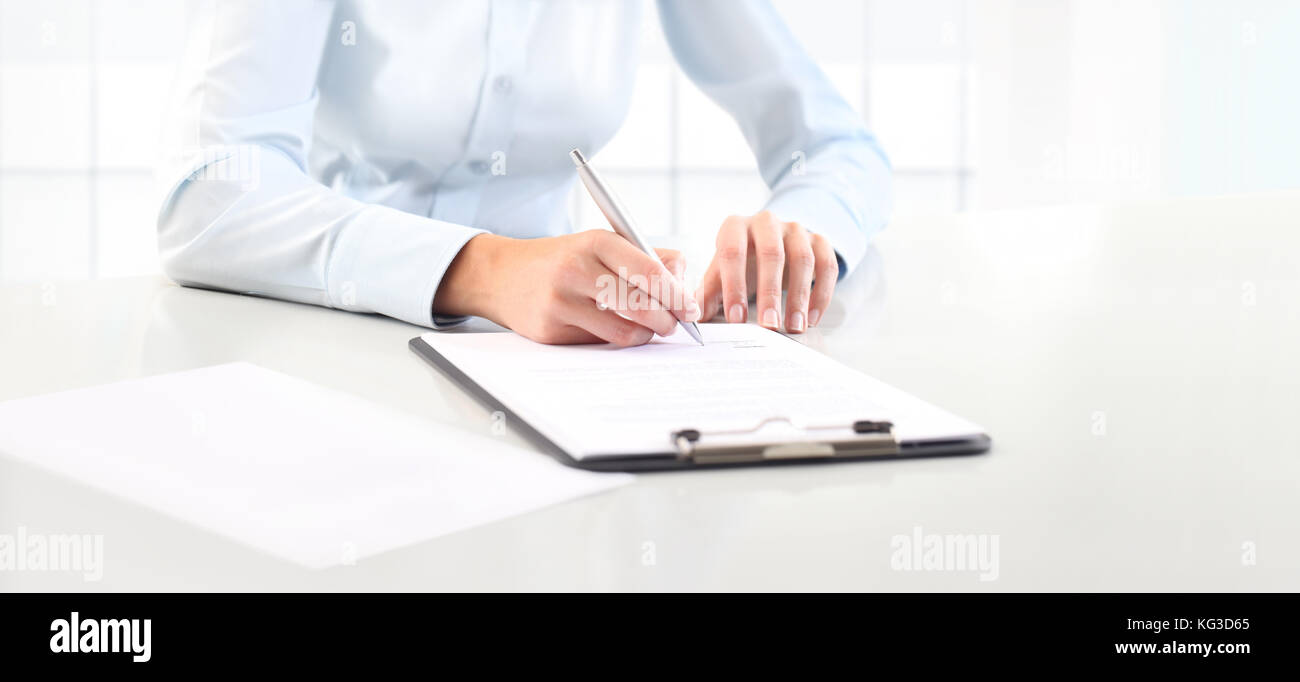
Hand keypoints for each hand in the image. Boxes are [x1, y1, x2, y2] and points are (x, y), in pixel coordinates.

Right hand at [434, 231, 699, 345]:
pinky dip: (618, 341)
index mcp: (595, 241)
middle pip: (639, 303)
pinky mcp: (551, 330)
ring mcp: (561, 301)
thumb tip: (684, 281)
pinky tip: (621, 333)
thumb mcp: (600, 244)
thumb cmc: (564, 260)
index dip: (676, 293)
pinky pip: (600, 343)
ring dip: (646, 335)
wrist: (503, 275)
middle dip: (667, 319)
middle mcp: (576, 269)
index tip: (691, 308)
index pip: (647, 269)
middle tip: (676, 324)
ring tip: (650, 330)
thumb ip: (646, 256)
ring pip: (623, 330)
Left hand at [694, 211, 838, 332]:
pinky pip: (827, 264)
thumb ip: (706, 295)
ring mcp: (796, 229)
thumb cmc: (740, 262)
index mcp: (735, 226)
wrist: (769, 244)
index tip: (736, 318)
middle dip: (770, 293)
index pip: (732, 252)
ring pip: (803, 259)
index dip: (734, 286)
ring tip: (793, 326)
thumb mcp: (720, 274)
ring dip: (799, 296)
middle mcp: (766, 222)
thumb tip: (692, 319)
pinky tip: (812, 318)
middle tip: (769, 326)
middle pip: (771, 254)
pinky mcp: (819, 240)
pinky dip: (822, 293)